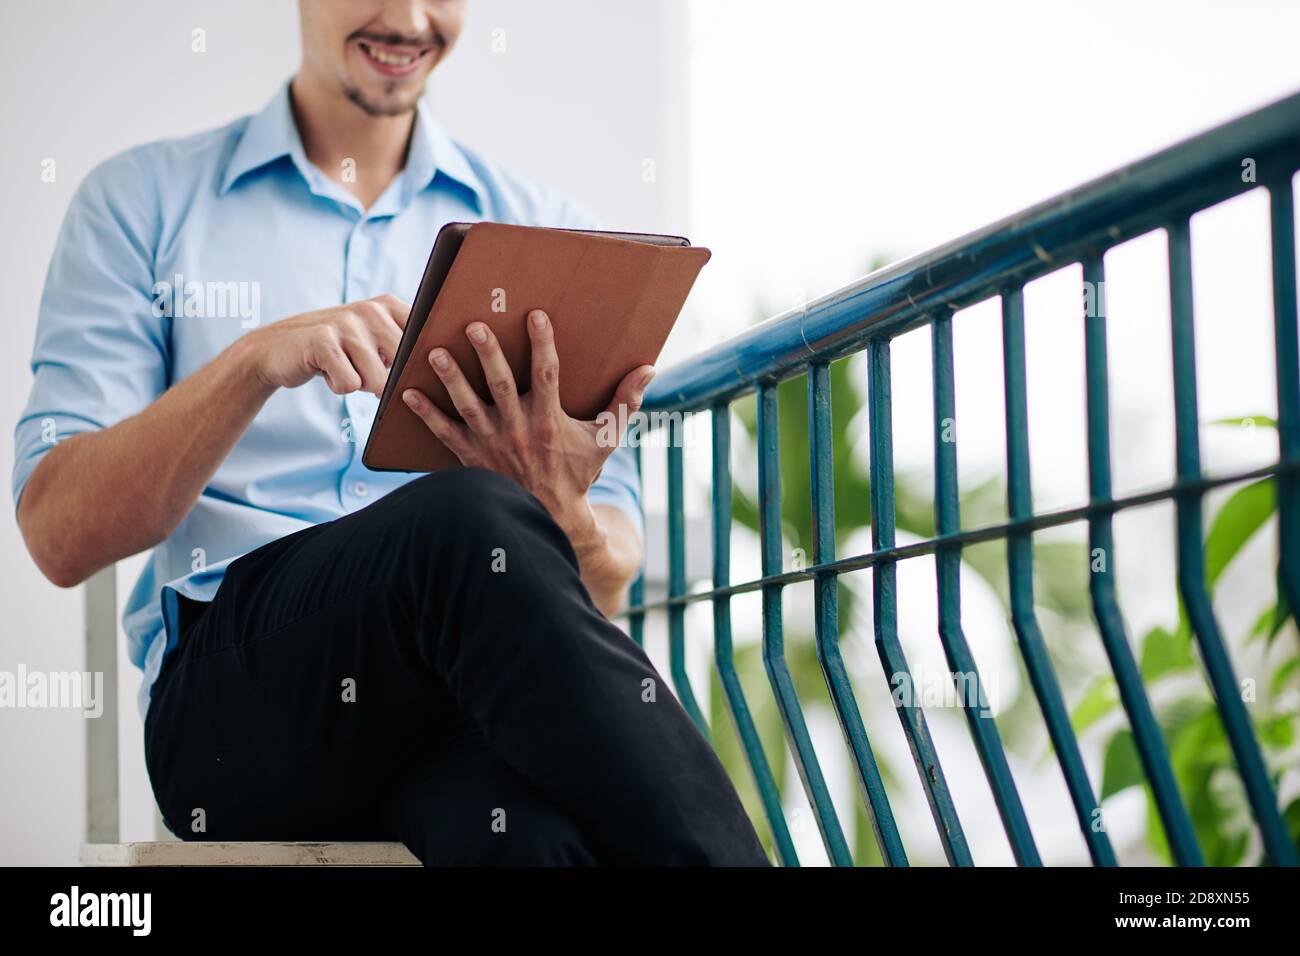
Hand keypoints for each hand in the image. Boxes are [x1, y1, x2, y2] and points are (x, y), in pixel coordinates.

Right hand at [242, 294, 409, 394]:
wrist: (277, 349)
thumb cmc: (337, 351)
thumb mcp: (373, 340)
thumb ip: (404, 346)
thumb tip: (434, 368)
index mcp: (388, 305)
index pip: (424, 340)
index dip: (415, 364)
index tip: (396, 366)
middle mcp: (371, 309)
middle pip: (402, 368)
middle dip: (382, 379)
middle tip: (358, 366)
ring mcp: (346, 322)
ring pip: (376, 381)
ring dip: (357, 383)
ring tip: (340, 365)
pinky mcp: (323, 341)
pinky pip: (349, 385)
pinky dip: (337, 386)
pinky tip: (325, 370)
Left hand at [399, 309, 654, 543]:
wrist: (548, 517)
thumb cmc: (577, 472)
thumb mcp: (605, 438)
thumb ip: (624, 402)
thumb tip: (648, 369)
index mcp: (549, 421)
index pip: (547, 374)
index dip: (542, 344)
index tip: (535, 314)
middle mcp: (518, 429)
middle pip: (500, 385)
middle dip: (487, 354)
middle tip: (473, 325)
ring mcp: (491, 442)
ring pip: (467, 405)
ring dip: (450, 378)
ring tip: (434, 352)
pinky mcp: (470, 456)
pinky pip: (444, 433)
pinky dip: (425, 414)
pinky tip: (406, 393)